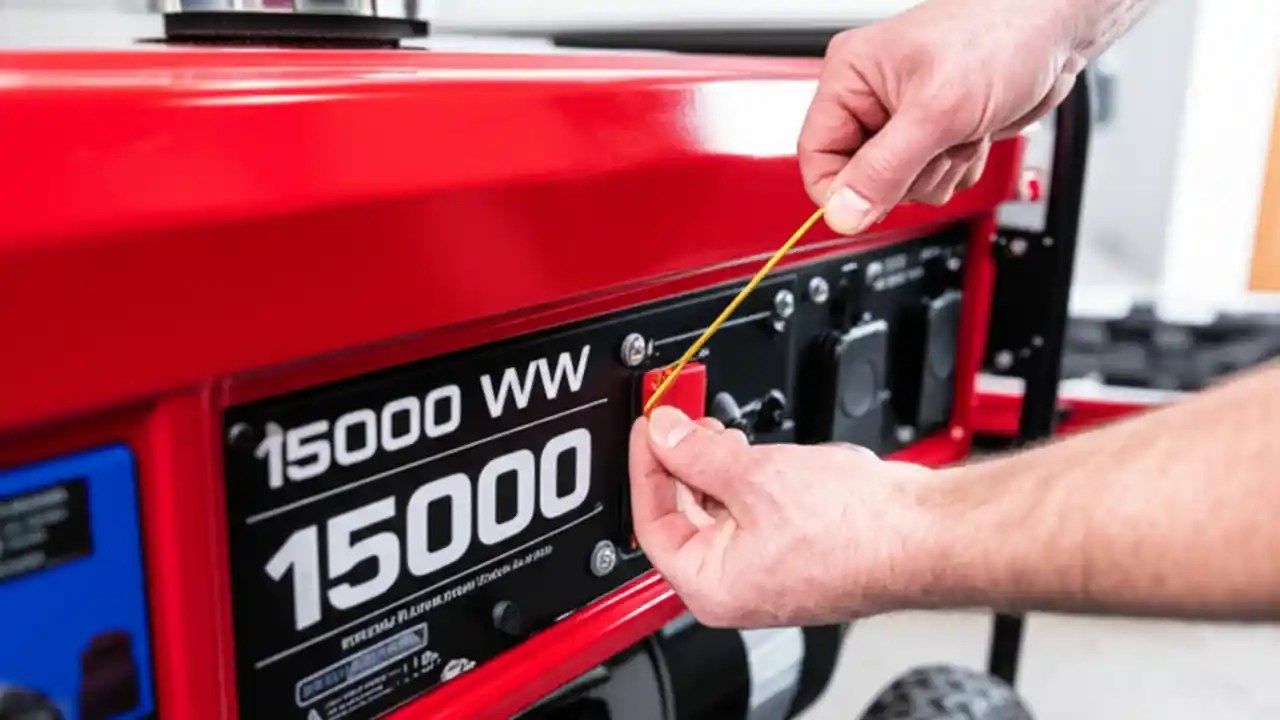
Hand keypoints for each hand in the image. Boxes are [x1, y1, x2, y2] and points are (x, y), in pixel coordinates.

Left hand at [628, 406, 936, 627]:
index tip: (649, 428)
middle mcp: (735, 587)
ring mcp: (767, 570)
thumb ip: (697, 453)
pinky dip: (748, 478)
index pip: (652, 522)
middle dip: (683, 462)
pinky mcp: (795, 550)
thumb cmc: (857, 531)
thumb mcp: (756, 475)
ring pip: (721, 510)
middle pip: (685, 514)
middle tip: (682, 420)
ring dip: (716, 465)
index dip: (647, 467)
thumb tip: (665, 432)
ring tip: (721, 431)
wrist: (924, 533)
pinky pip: (754, 511)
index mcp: (712, 587)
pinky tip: (757, 451)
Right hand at [798, 0, 1086, 233]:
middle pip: (861, 177)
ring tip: (961, 131)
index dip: (840, 189)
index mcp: (850, 77)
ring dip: (938, 170)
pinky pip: (933, 179)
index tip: (869, 205)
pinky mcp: (937, 133)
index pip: (817, 154)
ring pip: (901, 185)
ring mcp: (906, 118)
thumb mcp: (935, 111)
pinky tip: (973, 134)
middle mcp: (872, 97)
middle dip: (907, 174)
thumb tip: (842, 213)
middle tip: (938, 142)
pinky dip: (958, 167)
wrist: (1055, 29)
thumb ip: (883, 170)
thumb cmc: (999, 37)